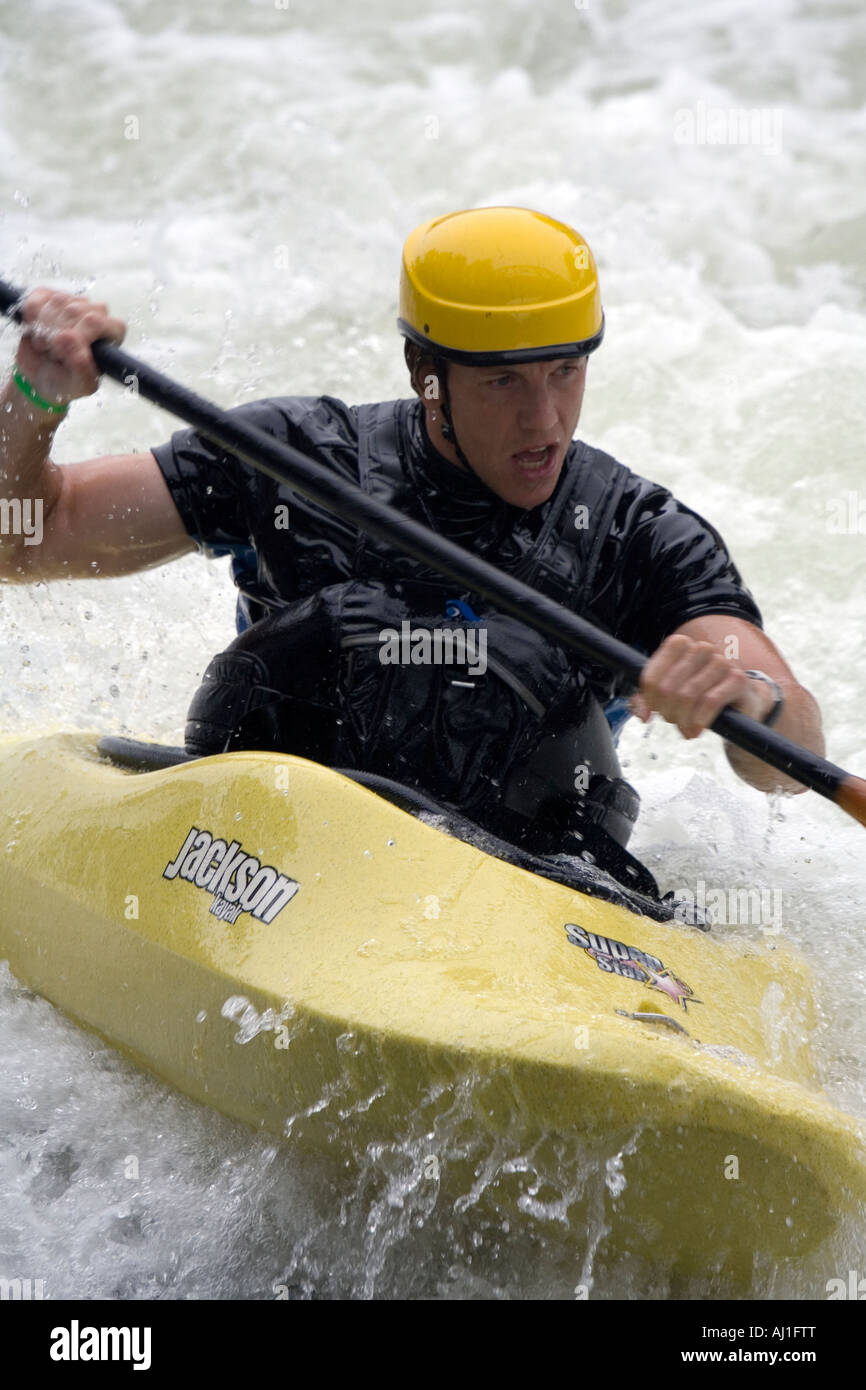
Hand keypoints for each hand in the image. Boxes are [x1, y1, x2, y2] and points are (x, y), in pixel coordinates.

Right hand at [16, 289, 125, 407]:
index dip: (78, 336)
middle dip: (57, 336)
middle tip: (55, 354)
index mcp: (112, 332)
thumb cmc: (67, 382)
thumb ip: (82, 365)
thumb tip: (67, 336)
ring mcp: (72, 301)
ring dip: (44, 329)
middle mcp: (96, 313)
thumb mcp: (81, 384)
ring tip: (47, 346)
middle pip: (75, 311)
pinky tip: (35, 329)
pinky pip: (37, 299)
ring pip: (56, 302)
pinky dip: (31, 318)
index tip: (67, 355)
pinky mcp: (48, 296)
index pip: (97, 322)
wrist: (41, 379)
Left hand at [629, 635, 776, 738]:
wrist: (741, 702)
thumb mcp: (668, 695)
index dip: (650, 701)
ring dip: (684, 720)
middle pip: (667, 689)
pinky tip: (697, 729)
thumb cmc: (700, 695)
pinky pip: (709, 702)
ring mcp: (720, 661)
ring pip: (688, 696)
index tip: (657, 711)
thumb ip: (646, 701)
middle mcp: (700, 648)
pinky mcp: (737, 678)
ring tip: (687, 729)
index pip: (650, 678)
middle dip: (667, 713)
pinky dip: (699, 720)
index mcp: (679, 644)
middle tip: (675, 722)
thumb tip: (642, 714)